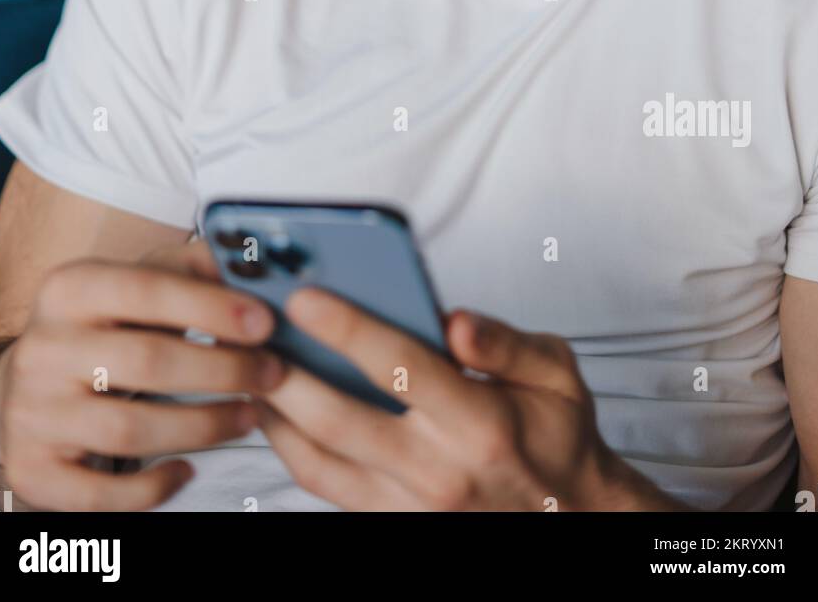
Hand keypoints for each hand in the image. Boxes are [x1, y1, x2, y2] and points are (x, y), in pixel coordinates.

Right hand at [0, 240, 282, 510]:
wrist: (23, 391)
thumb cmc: (99, 330)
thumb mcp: (133, 284)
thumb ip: (191, 269)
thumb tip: (253, 262)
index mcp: (69, 289)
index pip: (146, 289)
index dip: (211, 306)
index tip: (265, 322)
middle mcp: (43, 348)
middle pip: (147, 361)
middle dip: (223, 370)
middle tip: (273, 373)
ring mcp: (32, 414)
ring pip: (131, 429)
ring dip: (204, 426)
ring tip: (249, 416)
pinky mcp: (32, 471)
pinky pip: (101, 494)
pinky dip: (153, 488)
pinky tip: (186, 470)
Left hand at [252, 290, 630, 511]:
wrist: (567, 516)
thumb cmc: (556, 434)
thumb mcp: (556, 374)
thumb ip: (507, 343)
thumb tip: (456, 320)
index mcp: (480, 424)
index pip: (401, 367)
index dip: (348, 328)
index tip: (304, 295)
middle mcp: (438, 471)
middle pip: (342, 420)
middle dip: (289, 372)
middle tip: (252, 330)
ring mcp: (409, 505)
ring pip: (320, 461)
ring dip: (276, 411)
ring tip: (250, 364)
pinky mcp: (390, 522)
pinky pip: (325, 486)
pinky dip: (290, 447)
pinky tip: (274, 409)